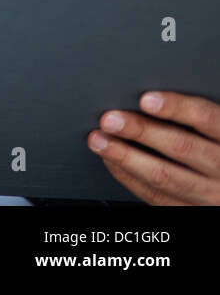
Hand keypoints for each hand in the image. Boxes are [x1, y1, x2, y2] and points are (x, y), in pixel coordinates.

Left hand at [88, 91, 219, 204]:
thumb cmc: (217, 146)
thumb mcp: (218, 131)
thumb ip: (197, 116)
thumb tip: (149, 95)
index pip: (207, 119)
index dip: (177, 108)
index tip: (146, 99)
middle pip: (182, 147)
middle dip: (141, 131)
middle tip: (110, 120)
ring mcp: (210, 194)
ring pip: (165, 176)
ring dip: (125, 156)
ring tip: (99, 140)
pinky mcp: (191, 211)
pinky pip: (157, 198)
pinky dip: (129, 177)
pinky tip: (111, 162)